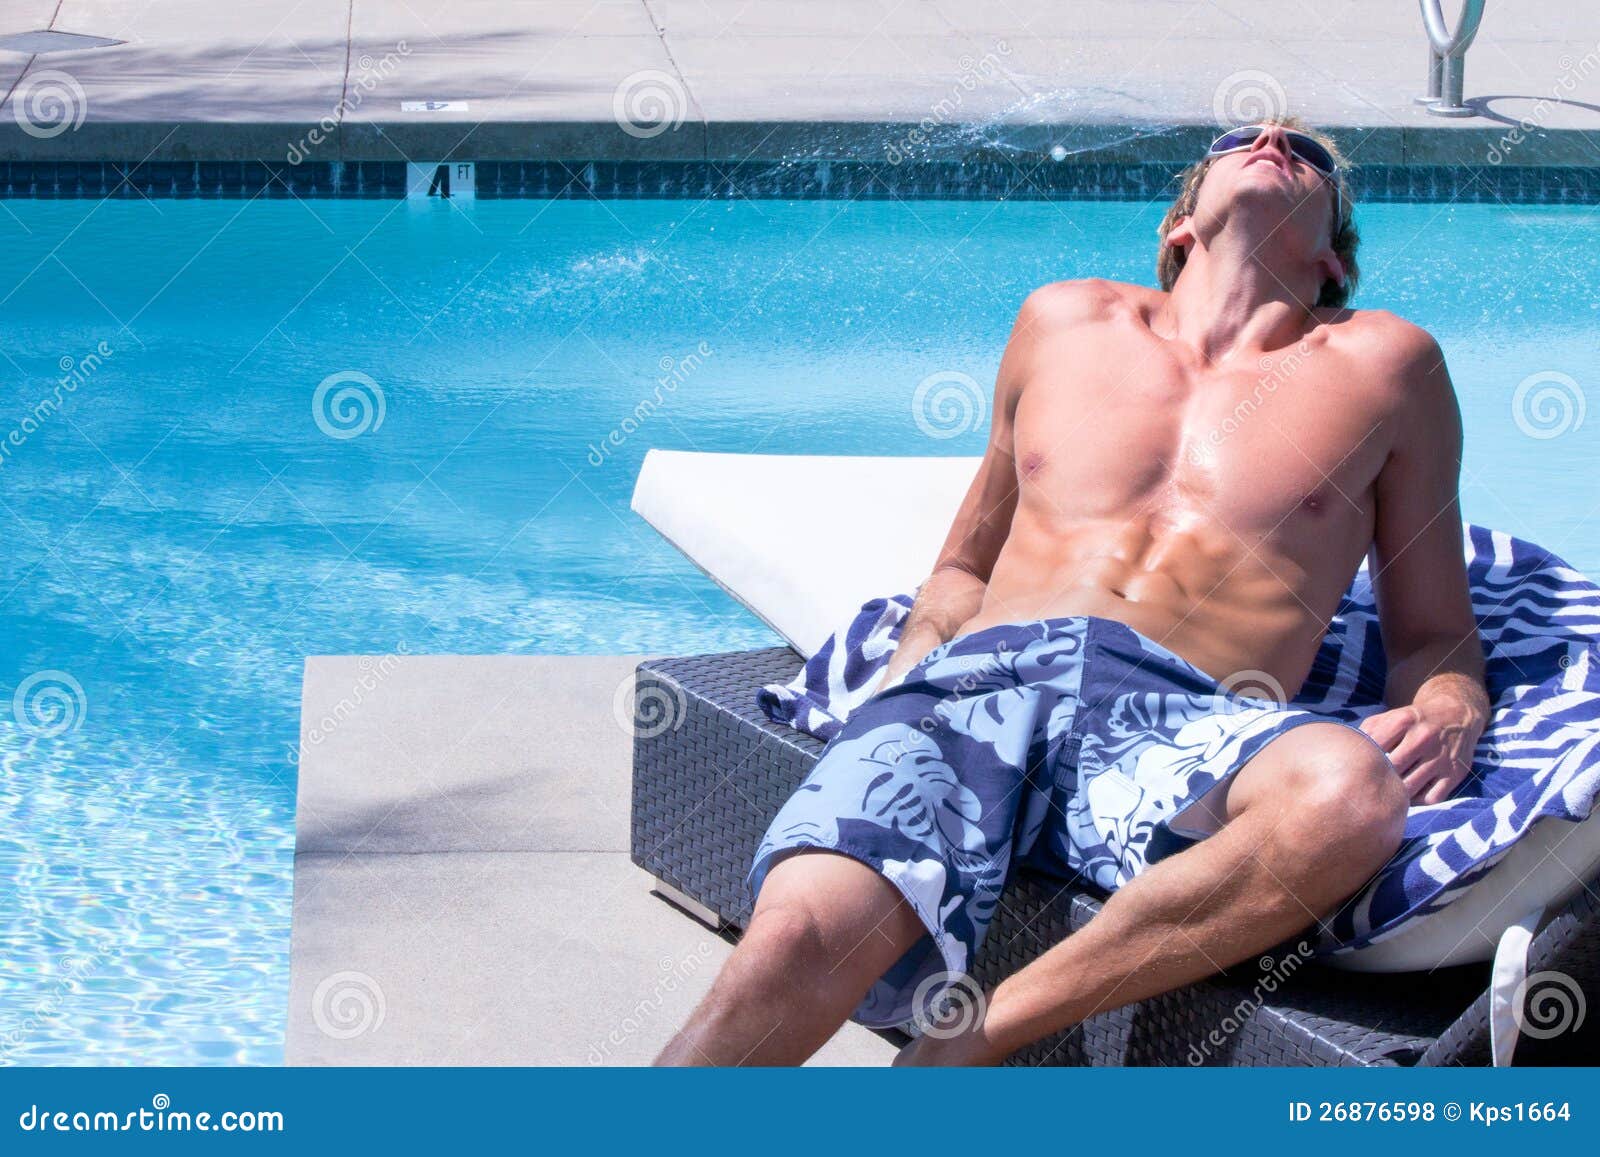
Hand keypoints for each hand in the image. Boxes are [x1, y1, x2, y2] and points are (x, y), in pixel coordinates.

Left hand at [1359, 701, 1479, 804]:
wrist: (1456, 715)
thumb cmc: (1413, 720)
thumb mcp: (1390, 716)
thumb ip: (1367, 732)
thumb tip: (1347, 754)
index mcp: (1403, 721)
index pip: (1375, 747)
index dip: (1363, 761)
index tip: (1357, 769)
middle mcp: (1424, 738)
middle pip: (1393, 769)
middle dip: (1379, 779)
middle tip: (1368, 787)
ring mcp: (1441, 757)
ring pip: (1411, 787)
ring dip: (1396, 794)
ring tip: (1386, 794)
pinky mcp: (1455, 774)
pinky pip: (1432, 798)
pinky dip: (1418, 802)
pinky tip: (1408, 797)